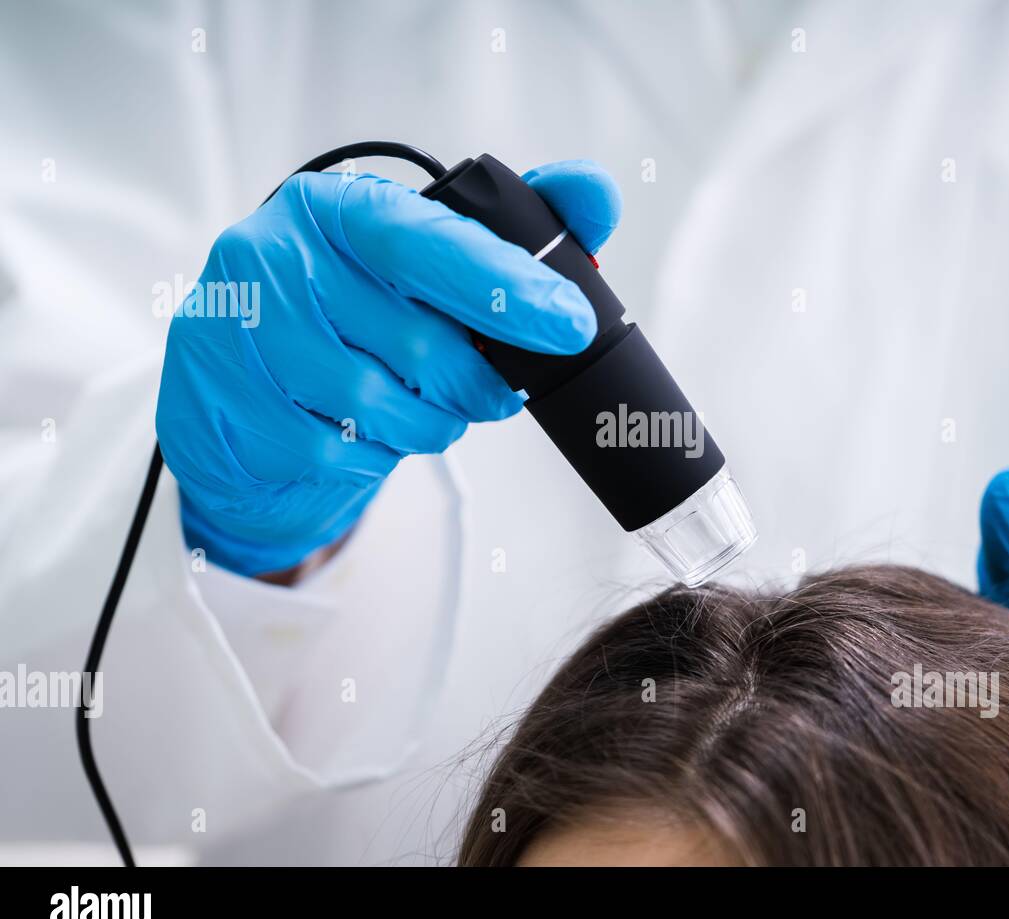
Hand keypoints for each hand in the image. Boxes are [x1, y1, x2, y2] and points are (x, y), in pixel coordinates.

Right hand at [157, 160, 620, 576]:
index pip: (432, 244)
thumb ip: (508, 232)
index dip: (510, 288)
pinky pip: (342, 453)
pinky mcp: (228, 405)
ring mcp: (243, 335)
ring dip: (429, 424)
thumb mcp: (417, 263)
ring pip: (385, 408)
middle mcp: (275, 257)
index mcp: (333, 208)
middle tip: (499, 393)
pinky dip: (375, 455)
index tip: (570, 324)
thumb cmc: (348, 315)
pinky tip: (364, 432)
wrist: (237, 386)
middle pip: (420, 344)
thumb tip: (598, 192)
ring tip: (425, 409)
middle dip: (480, 383)